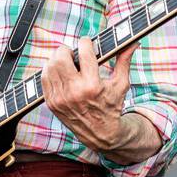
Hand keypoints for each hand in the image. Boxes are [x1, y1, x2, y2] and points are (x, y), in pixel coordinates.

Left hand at [41, 36, 136, 153]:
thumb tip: (133, 43)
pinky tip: (59, 71)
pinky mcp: (52, 103)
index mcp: (92, 86)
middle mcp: (75, 92)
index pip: (84, 53)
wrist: (101, 133)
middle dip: (67, 50)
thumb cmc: (112, 106)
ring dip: (57, 59)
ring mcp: (61, 98)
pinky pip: (44, 78)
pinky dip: (50, 70)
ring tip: (66, 61)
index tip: (87, 42)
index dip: (85, 42)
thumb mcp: (121, 84)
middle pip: (61, 57)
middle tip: (73, 52)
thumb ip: (124, 61)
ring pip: (50, 66)